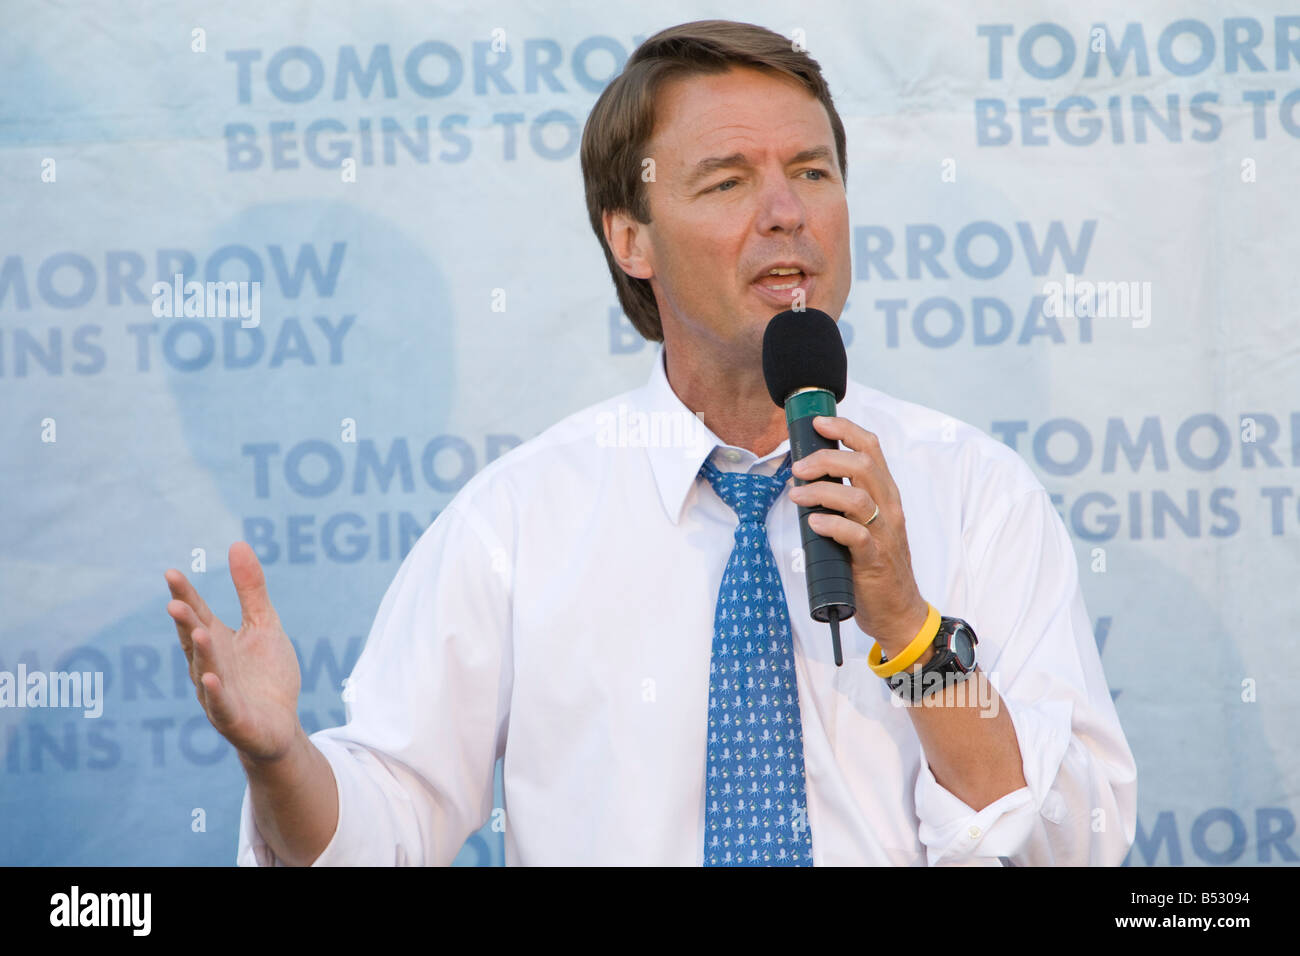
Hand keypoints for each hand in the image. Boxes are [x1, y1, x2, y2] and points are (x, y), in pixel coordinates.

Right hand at [164, 542, 302, 762]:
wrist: (280, 726)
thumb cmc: (267, 674)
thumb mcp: (264, 625)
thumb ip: (250, 589)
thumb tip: (237, 543)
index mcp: (217, 642)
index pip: (197, 615)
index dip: (185, 596)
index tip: (172, 574)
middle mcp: (210, 666)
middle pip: (196, 641)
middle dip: (186, 623)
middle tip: (175, 602)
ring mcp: (218, 694)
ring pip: (207, 671)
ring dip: (202, 653)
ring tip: (198, 630)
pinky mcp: (233, 718)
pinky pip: (222, 705)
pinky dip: (216, 692)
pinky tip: (212, 678)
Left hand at [787, 415, 929, 655]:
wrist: (899, 610)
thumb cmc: (874, 564)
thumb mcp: (864, 523)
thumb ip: (843, 501)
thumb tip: (805, 481)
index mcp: (886, 494)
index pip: (871, 448)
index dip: (845, 430)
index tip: (818, 423)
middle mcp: (889, 508)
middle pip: (862, 465)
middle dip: (826, 458)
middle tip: (797, 467)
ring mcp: (884, 534)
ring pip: (857, 498)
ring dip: (821, 491)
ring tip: (796, 495)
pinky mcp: (875, 560)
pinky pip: (855, 535)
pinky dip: (831, 525)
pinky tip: (813, 523)